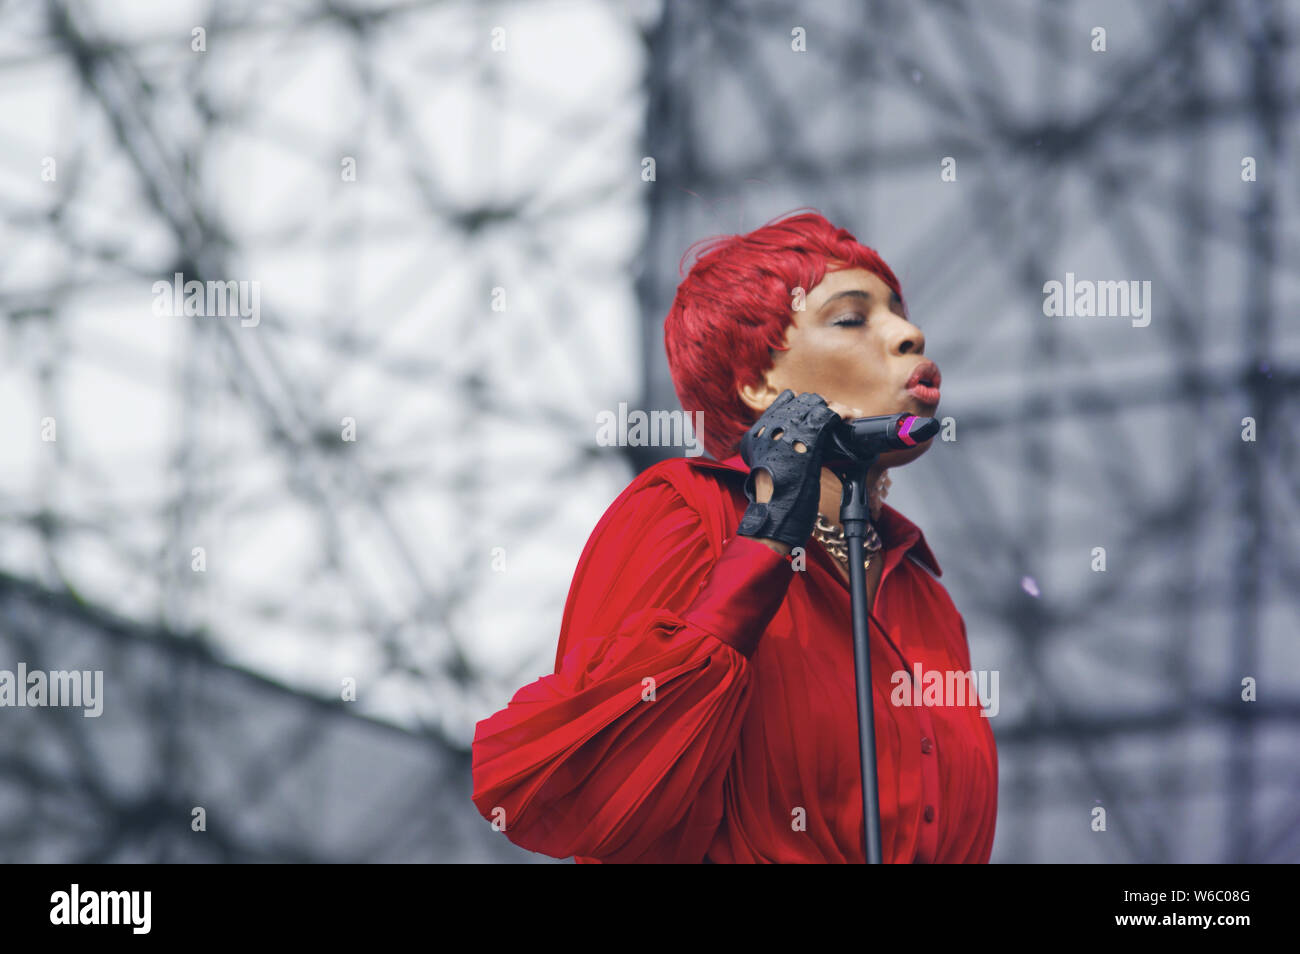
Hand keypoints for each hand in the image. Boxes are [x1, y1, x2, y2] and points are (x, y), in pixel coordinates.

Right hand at [735, 390, 845, 549]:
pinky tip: (847, 418)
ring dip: (834, 408)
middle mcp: (765, 430)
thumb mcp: (768, 474)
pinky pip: (825, 416)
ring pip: (814, 404)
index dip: (803, 405)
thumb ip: (778, 455)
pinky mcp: (803, 440)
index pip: (782, 403)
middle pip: (799, 401)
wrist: (772, 519)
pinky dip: (840, 414)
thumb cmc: (775, 504)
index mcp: (754, 437)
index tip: (817, 414)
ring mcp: (783, 433)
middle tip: (838, 415)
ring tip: (847, 415)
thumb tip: (797, 448)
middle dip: (822, 405)